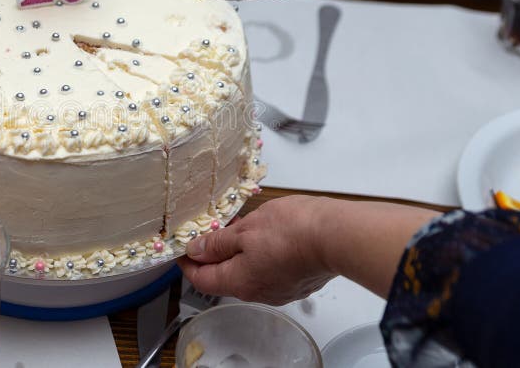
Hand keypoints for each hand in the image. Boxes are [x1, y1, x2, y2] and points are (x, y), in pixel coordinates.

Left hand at [180, 196, 438, 303]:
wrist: (337, 235)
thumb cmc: (292, 231)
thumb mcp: (245, 230)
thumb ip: (218, 242)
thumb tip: (196, 250)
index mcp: (239, 282)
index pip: (201, 279)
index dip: (187, 262)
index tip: (182, 248)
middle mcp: (257, 292)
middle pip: (224, 276)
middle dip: (213, 254)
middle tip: (209, 231)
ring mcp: (279, 288)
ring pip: (247, 271)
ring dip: (237, 252)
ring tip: (237, 226)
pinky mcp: (297, 280)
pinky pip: (268, 269)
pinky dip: (259, 254)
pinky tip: (264, 233)